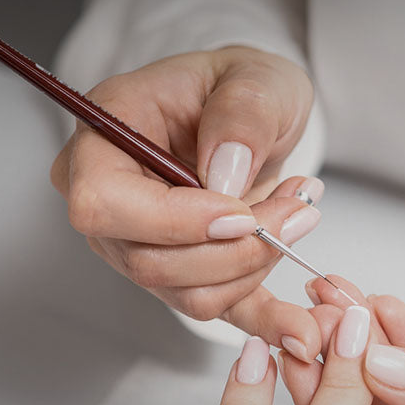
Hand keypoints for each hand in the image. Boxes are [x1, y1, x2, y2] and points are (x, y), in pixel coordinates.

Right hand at [51, 47, 323, 358]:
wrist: (249, 112)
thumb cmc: (238, 86)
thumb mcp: (255, 76)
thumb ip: (242, 113)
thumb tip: (225, 175)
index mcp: (104, 136)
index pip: (104, 203)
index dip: (173, 221)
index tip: (243, 213)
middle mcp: (108, 197)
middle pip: (147, 261)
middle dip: (233, 250)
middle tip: (299, 212)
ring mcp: (138, 242)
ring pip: (184, 292)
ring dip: (255, 268)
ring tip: (300, 215)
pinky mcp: (181, 271)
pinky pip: (214, 308)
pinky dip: (258, 321)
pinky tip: (297, 328)